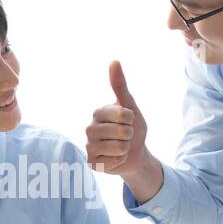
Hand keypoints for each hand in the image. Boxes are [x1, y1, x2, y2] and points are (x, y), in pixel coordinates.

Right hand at [86, 61, 150, 176]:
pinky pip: (113, 162)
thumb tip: (114, 61)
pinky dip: (120, 161)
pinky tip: (115, 159)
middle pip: (122, 132)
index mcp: (98, 112)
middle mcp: (89, 128)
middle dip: (130, 136)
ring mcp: (88, 146)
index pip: (124, 115)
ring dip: (126, 149)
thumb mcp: (130, 105)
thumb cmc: (132, 127)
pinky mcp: (91, 162)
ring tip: (121, 147)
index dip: (132, 120)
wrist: (134, 153)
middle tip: (125, 136)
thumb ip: (120, 85)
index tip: (129, 121)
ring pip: (119, 148)